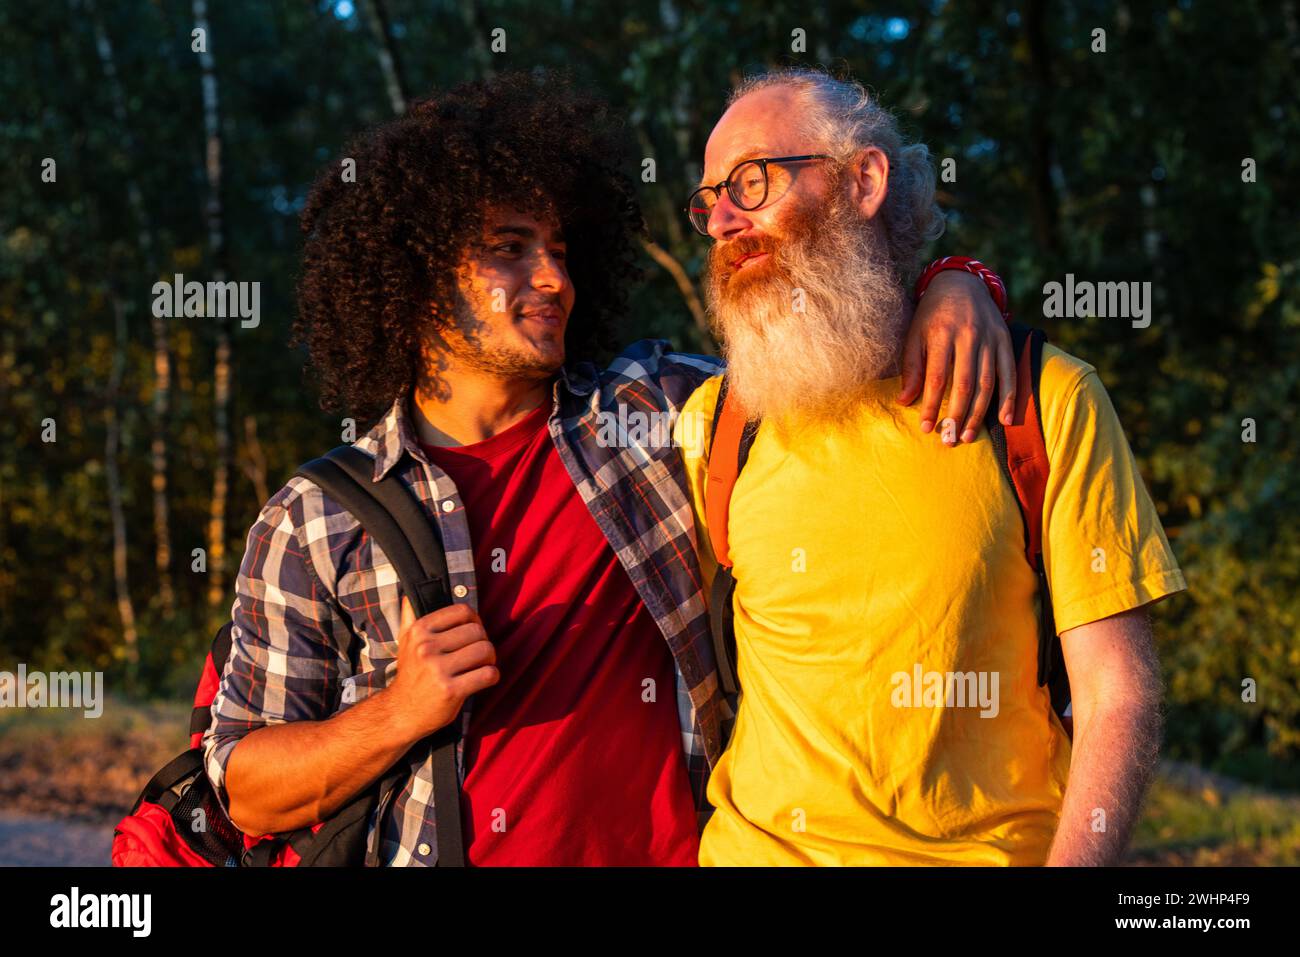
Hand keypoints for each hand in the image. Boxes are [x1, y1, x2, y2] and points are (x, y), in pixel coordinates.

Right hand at [387, 597, 498, 738]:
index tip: (473, 634)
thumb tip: (410, 591)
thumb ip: (409, 615)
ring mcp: (438, 669)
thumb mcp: (404, 641)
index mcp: (419, 630)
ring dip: (490, 660)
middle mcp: (426, 647)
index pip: (463, 611)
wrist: (401, 712)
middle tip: (478, 655)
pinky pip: (488, 674)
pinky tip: (483, 679)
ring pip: (486, 650)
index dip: (475, 621)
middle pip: (477, 631)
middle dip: (484, 642)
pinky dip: (492, 676)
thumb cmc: (411, 674)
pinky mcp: (451, 690)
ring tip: (481, 666)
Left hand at [898, 270, 1015, 444]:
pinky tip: (1005, 419)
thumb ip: (912, 367)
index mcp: (940, 333)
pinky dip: (1009, 397)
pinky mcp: (1005, 340)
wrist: (961, 283)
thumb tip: (904, 401)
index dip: (932, 405)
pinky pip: (1009, 372)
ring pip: (987, 382)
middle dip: (957, 415)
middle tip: (949, 440)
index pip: (936, 378)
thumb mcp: (914, 334)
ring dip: (979, 413)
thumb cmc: (931, 314)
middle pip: (964, 384)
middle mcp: (967, 336)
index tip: (926, 428)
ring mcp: (989, 338)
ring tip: (968, 435)